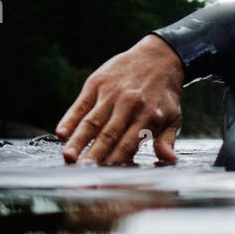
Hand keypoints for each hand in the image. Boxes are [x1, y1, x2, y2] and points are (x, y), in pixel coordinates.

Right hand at [56, 34, 185, 164]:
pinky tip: (61, 133)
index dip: (115, 161)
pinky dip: (70, 119)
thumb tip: (170, 160)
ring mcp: (111, 94)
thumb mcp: (173, 117)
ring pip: (92, 122)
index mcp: (147, 117)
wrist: (160, 56)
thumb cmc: (165, 94)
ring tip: (68, 157)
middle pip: (108, 135)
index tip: (104, 177)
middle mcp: (128, 106)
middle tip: (82, 172)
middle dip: (94, 155)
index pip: (128, 144)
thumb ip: (167, 140)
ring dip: (78, 140)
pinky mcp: (97, 83)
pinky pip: (81, 104)